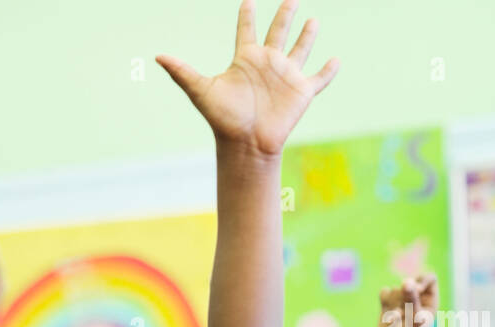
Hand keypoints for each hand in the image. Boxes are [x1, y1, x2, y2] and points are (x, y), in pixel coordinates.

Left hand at [157, 0, 338, 156]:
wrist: (245, 144)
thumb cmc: (223, 119)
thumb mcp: (201, 90)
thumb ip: (182, 72)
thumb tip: (157, 57)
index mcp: (245, 60)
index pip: (246, 31)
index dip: (247, 16)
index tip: (247, 2)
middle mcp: (267, 64)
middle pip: (278, 32)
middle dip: (284, 15)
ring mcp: (286, 76)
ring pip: (300, 49)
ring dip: (307, 35)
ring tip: (312, 19)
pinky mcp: (302, 91)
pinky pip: (319, 78)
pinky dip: (329, 70)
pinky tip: (336, 59)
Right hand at [378, 273, 436, 326]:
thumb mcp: (414, 318)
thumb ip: (411, 299)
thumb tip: (406, 281)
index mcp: (430, 299)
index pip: (429, 278)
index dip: (422, 281)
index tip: (416, 290)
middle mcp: (417, 297)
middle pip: (409, 282)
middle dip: (404, 297)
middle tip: (403, 313)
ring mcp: (402, 299)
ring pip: (396, 288)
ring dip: (394, 303)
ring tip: (397, 318)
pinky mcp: (388, 303)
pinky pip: (385, 291)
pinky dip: (385, 300)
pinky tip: (387, 311)